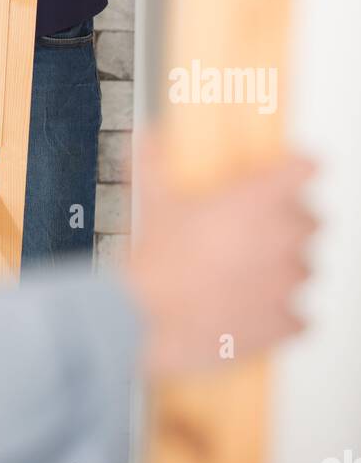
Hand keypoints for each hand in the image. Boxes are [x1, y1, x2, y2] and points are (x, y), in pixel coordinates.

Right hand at [125, 132, 317, 375]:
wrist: (152, 321)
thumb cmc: (158, 264)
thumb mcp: (153, 203)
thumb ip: (155, 163)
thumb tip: (151, 141)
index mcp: (258, 200)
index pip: (305, 169)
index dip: (298, 169)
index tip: (291, 171)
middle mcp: (282, 237)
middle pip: (312, 219)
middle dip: (289, 222)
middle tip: (255, 228)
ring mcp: (287, 282)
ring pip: (306, 266)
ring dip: (284, 266)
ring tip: (247, 271)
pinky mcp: (285, 321)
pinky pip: (299, 315)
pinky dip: (281, 312)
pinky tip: (251, 306)